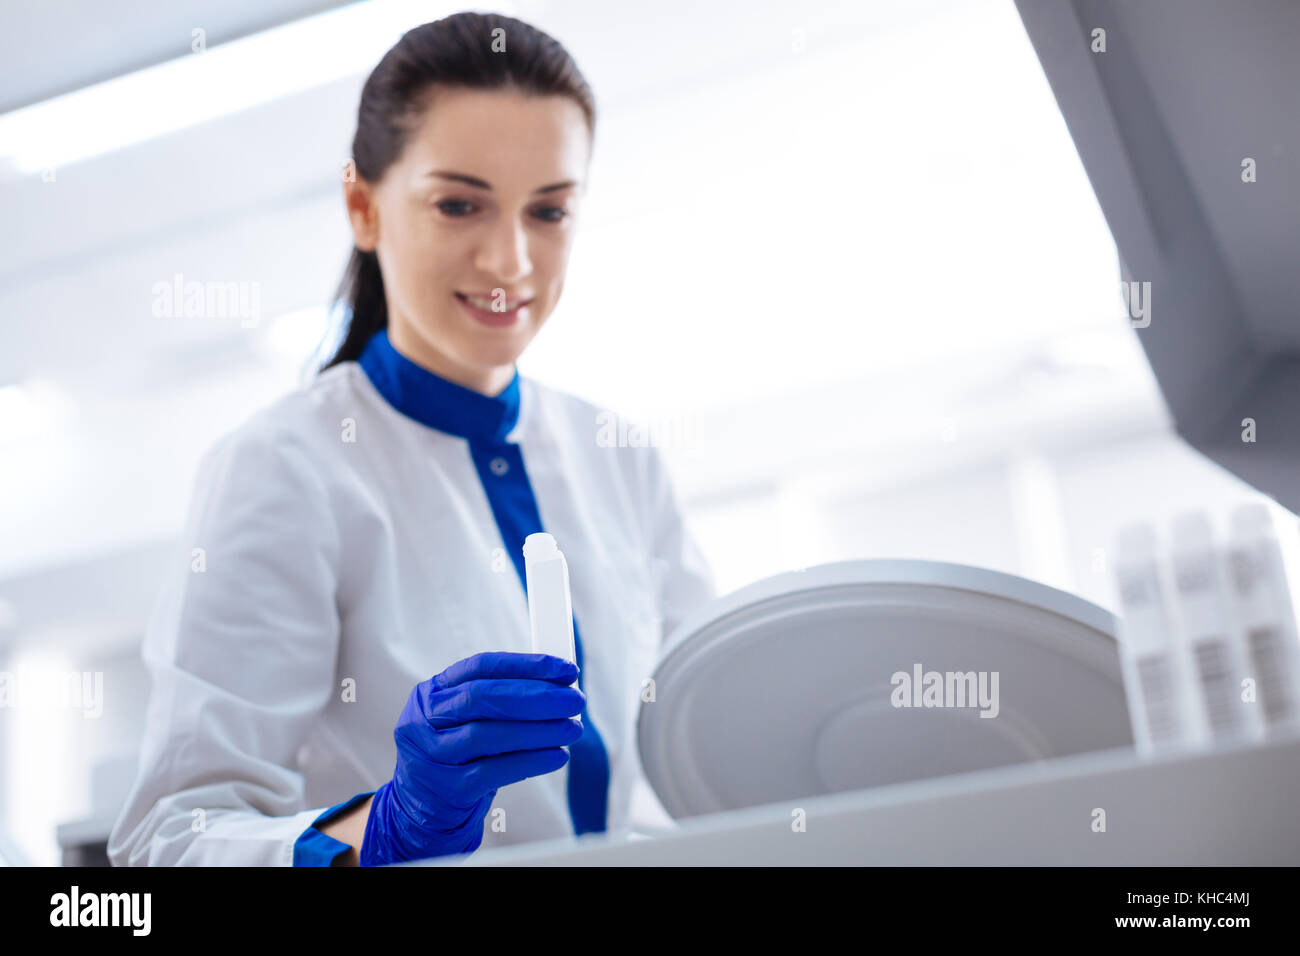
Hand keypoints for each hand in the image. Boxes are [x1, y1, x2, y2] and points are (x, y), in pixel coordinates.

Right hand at [359, 651, 583, 865]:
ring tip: (572, 729)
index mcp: (433, 691)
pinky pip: (493, 771)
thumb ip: (501, 702)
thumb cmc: (458, 758)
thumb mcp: (466, 721)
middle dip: (536, 697)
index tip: (567, 670)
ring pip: (488, 734)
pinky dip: (530, 762)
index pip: (482, 666)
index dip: (528, 665)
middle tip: (575, 700)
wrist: (424, 812)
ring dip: (539, 730)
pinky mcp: (446, 788)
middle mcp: (424, 718)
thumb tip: (559, 688)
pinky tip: (557, 756)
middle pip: (484, 697)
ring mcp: (430, 754)